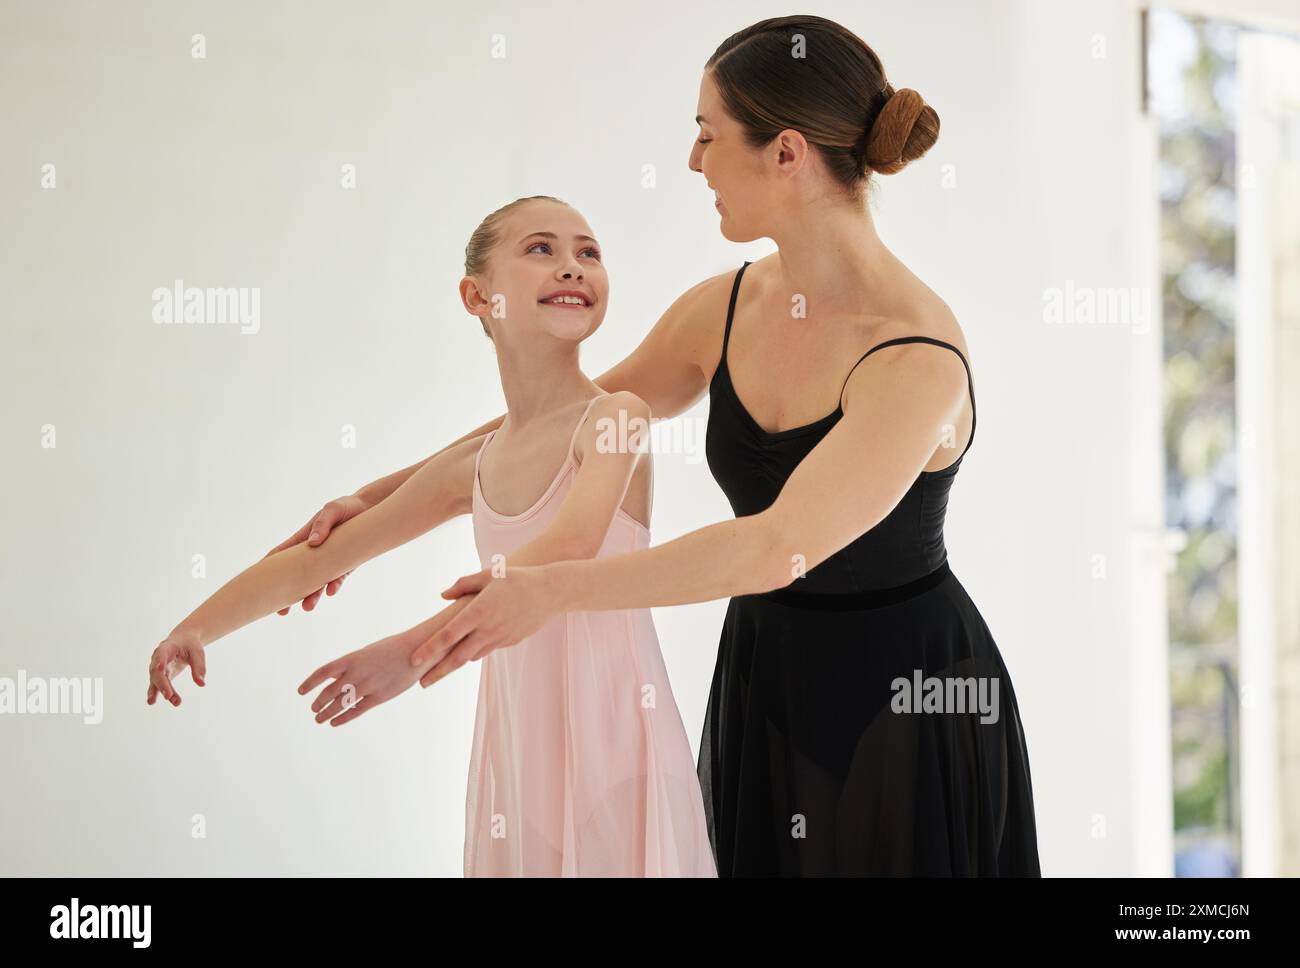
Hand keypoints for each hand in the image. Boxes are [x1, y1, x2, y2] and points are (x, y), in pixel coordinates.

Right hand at [147, 628, 205, 706]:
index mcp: (167, 647)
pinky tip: (151, 702)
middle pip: (157, 672)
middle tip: (168, 695)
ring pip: (156, 680)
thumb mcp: (197, 653)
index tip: (161, 669)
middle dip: (162, 684)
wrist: (183, 640)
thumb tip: (202, 684)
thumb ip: (199, 667)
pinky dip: (158, 693)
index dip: (161, 661)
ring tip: (167, 700)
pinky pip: (158, 684)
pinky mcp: (160, 675)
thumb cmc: (190, 645)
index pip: (162, 654)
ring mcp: (157, 667)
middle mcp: (158, 658)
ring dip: (162, 691)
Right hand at [266, 494, 368, 613]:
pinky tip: (330, 592)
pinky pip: (338, 577)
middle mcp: (314, 552)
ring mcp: (330, 560)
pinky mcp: (346, 564)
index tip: (255, 584)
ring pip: (317, 581)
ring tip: (307, 607)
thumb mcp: (332, 510)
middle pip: (296, 575)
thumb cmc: (346, 506)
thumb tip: (314, 542)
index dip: (267, 568)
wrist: (371, 509)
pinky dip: (334, 584)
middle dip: (288, 593)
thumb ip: (322, 524)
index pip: (281, 555)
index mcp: (303, 539)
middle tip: (281, 611)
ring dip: (311, 595)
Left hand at [297, 629, 426, 726]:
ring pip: (340, 704)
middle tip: (313, 708)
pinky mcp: (380, 697)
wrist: (417, 651)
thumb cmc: (392, 649)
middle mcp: (357, 673)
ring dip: (327, 713)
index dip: (309, 683)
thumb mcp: (368, 652)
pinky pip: (357, 711)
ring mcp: (368, 686)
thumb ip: (352, 665)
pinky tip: (335, 723)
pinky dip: (343, 718)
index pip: (323, 672)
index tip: (300, 692)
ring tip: (319, 719)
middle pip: (329, 692)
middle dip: (318, 702)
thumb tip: (336, 677)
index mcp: (352, 658)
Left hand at [412, 564, 559, 687]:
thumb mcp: (489, 575)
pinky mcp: (509, 641)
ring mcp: (499, 638)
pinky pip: (486, 650)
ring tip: (435, 675)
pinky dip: (473, 654)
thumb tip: (443, 595)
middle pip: (458, 656)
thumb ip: (464, 584)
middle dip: (438, 672)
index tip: (414, 660)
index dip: (430, 649)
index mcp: (478, 611)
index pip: (448, 635)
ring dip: (453, 667)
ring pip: (472, 657)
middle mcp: (487, 629)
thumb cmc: (517, 578)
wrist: (550, 592)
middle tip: (420, 684)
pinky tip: (463, 657)